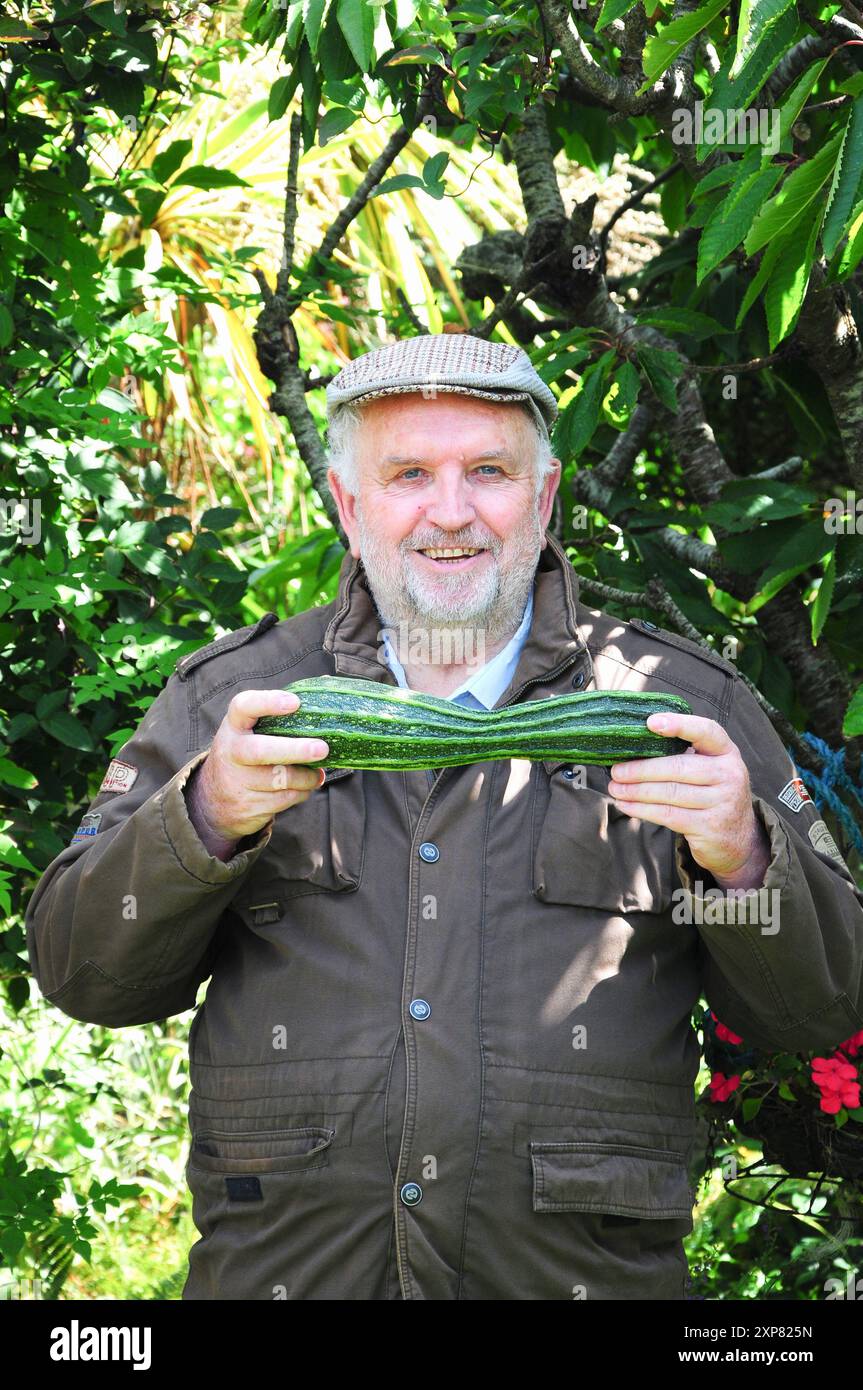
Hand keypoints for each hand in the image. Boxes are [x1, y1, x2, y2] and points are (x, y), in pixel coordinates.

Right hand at [185, 690, 328, 854]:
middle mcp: (232, 751)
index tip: (295, 703)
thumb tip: (327, 686)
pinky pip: (284, 799)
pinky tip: (304, 787)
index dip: (269, 702)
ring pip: (280, 780)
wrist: (213, 799)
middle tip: (322, 749)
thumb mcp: (250, 730)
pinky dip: (301, 793)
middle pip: (261, 751)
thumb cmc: (245, 753)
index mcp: (234, 726)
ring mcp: (237, 781)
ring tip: (317, 773)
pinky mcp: (248, 805)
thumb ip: (277, 715)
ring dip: (305, 778)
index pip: (244, 707)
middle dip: (294, 750)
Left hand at [607, 712, 771, 889]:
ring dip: (636, 790)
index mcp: (727, 752)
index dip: (679, 725)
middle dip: (642, 769)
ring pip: (670, 792)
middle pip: (679, 767)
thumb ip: (683, 755)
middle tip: (616, 771)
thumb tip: (632, 748)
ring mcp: (723, 801)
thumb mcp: (709, 769)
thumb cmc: (711, 795)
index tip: (650, 722)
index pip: (706, 731)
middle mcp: (730, 774)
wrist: (737, 839)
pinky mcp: (710, 826)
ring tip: (615, 788)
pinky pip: (669, 814)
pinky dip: (642, 810)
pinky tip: (626, 805)